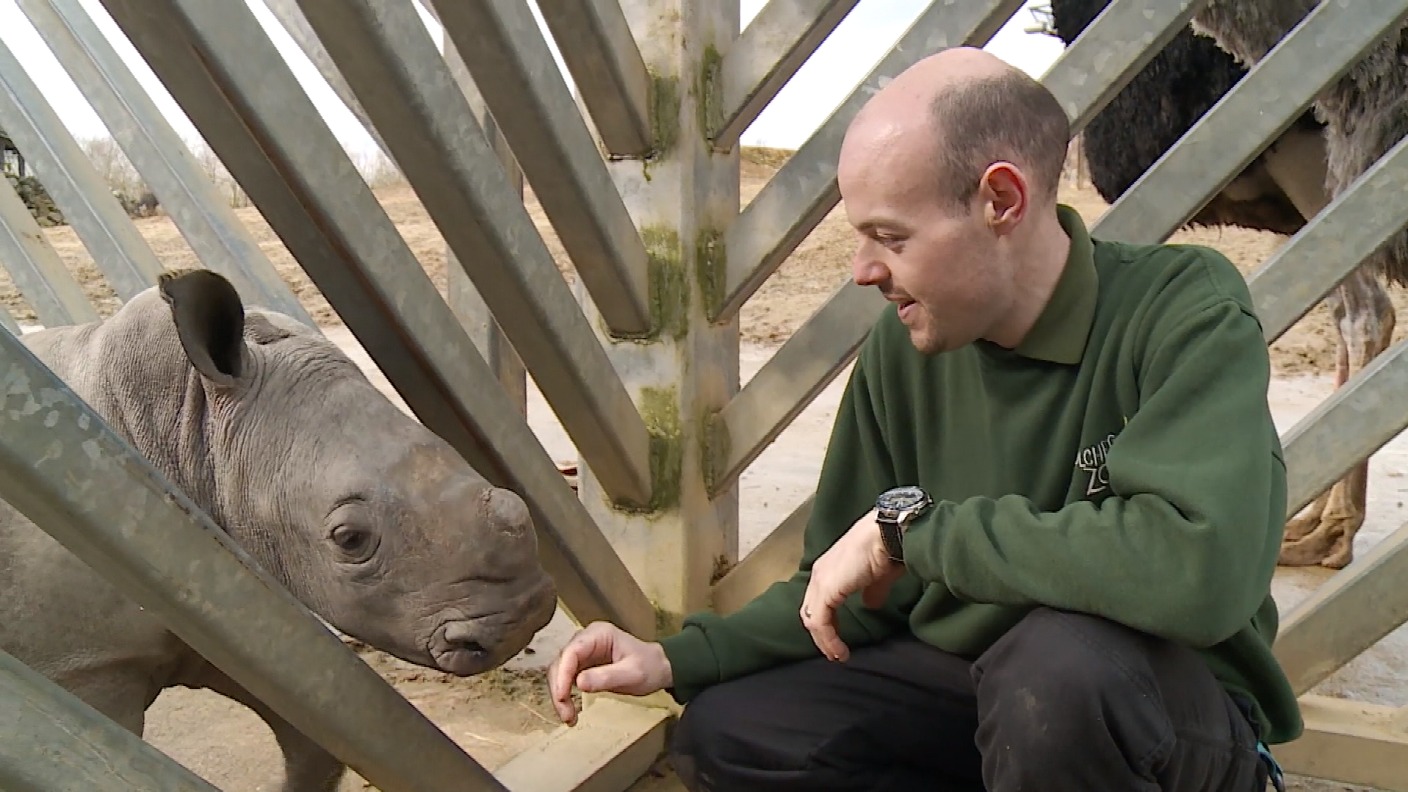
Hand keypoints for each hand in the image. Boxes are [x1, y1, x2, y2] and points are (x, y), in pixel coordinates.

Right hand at [547, 621, 672, 725]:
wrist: (658, 668)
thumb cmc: (649, 667)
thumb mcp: (632, 674)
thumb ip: (607, 677)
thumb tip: (579, 683)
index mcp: (598, 634)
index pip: (571, 652)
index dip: (563, 674)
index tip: (562, 697)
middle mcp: (586, 639)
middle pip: (560, 662)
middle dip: (559, 689)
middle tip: (566, 714)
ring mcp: (583, 651)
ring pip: (559, 672)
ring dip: (560, 695)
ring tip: (569, 717)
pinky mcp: (582, 664)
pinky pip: (566, 679)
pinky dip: (565, 695)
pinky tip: (571, 711)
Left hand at [799, 509, 904, 661]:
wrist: (887, 535)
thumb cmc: (887, 549)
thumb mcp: (878, 576)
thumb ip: (872, 591)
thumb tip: (872, 604)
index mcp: (830, 568)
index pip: (819, 600)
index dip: (828, 622)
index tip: (839, 640)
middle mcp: (820, 573)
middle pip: (810, 611)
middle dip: (822, 635)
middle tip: (835, 653)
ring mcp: (820, 581)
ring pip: (812, 619)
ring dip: (824, 641)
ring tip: (837, 656)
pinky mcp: (826, 591)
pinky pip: (820, 622)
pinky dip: (828, 639)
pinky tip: (840, 650)